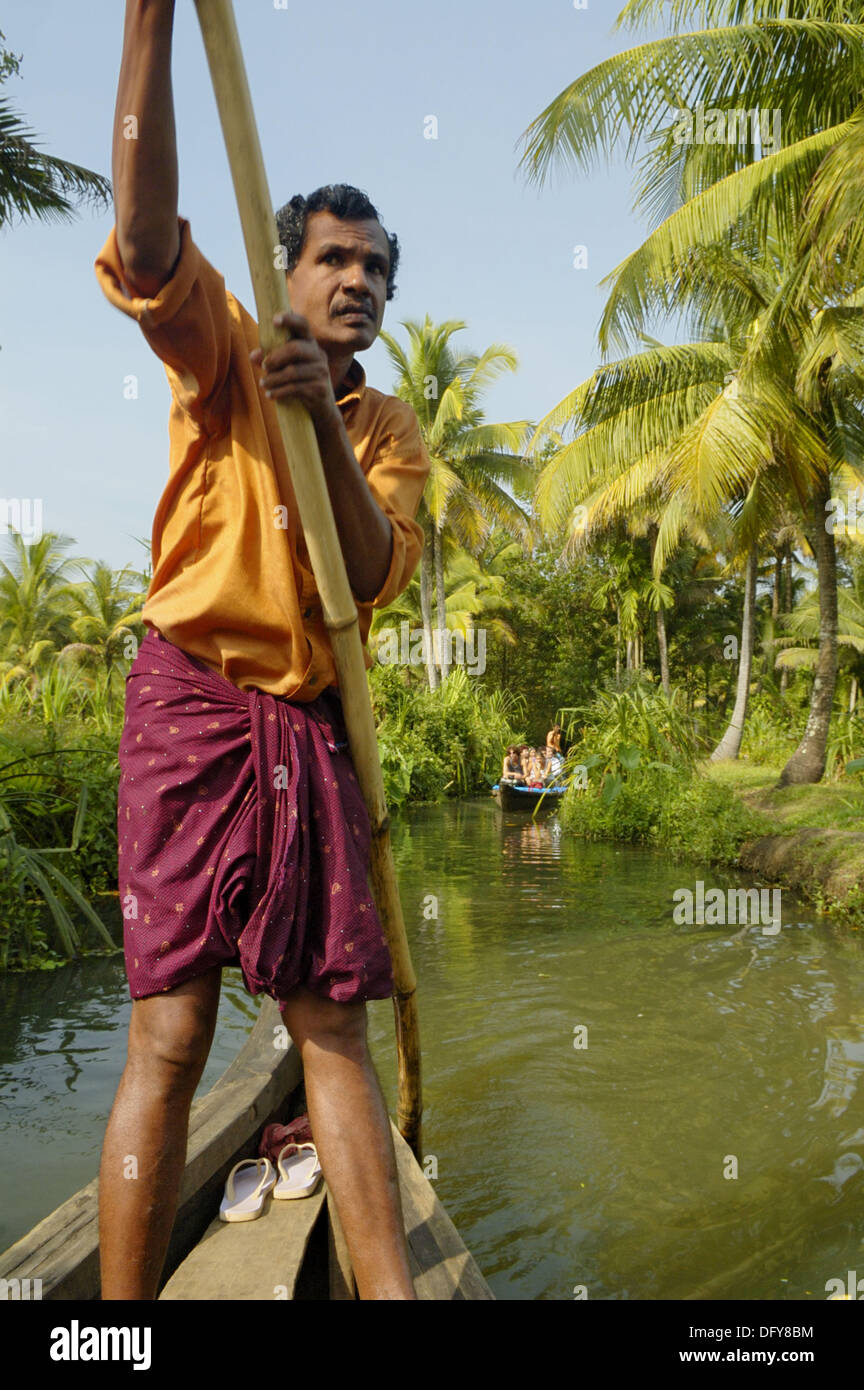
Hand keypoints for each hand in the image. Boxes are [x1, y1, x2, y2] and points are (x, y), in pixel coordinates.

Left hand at [249, 311, 338, 427]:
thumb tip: (253, 355)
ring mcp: (321, 371)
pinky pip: (295, 388)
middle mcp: (318, 354)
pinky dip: (279, 392)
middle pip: (295, 349)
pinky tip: (271, 395)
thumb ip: (269, 359)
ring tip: (263, 384)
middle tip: (263, 367)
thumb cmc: (299, 381)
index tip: (274, 320)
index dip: (290, 319)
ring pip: (292, 371)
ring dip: (273, 379)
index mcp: (309, 343)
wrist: (321, 408)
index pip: (303, 325)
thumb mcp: (284, 367)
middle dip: (275, 357)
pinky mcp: (320, 389)